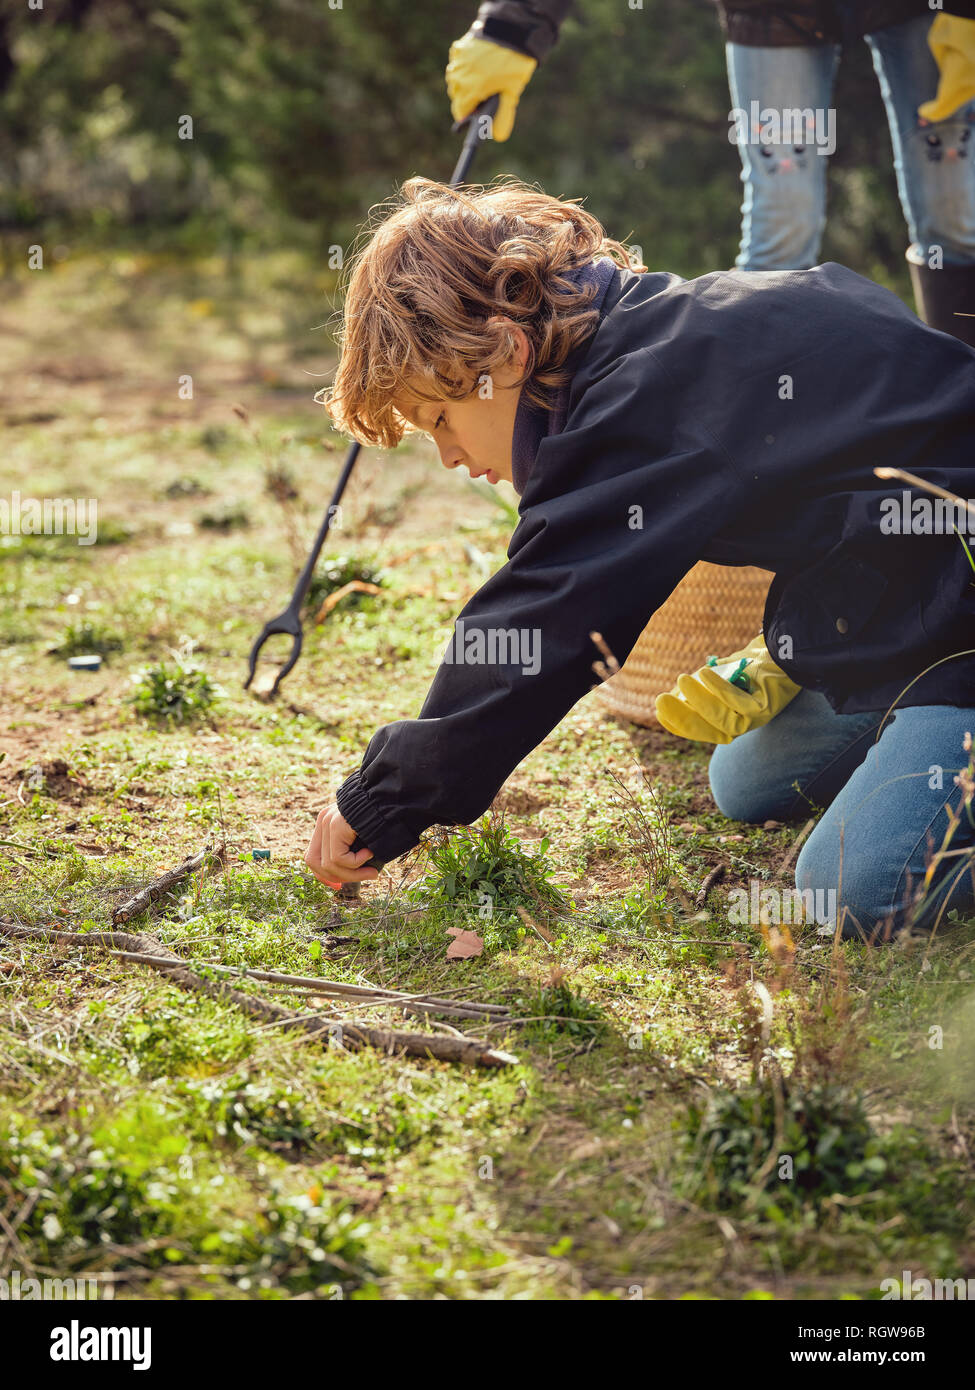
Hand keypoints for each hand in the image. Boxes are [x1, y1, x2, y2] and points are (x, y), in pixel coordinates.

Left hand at [304, 804, 379, 888]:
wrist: (391, 796)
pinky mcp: (335, 825)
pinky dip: (357, 862)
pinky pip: (339, 858)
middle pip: (315, 862)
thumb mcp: (362, 838)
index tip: (338, 887)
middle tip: (363, 877)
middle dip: (337, 877)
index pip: (313, 856)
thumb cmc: (384, 818)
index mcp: (327, 823)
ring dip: (353, 874)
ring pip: (329, 864)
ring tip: (372, 871)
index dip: (323, 875)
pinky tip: (370, 853)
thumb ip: (351, 851)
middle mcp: (323, 821)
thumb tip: (348, 877)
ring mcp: (327, 822)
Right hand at [445, 32, 536, 141]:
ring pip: (456, 81)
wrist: (512, 30)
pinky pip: (457, 65)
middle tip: (487, 92)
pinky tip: (479, 64)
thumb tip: (498, 137)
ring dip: (467, 83)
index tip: (478, 113)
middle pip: (458, 97)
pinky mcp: (458, 49)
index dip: (470, 116)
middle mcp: (458, 77)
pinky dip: (466, 68)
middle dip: (470, 99)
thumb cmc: (513, 64)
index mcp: (470, 91)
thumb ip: (503, 116)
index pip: (460, 113)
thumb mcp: (511, 92)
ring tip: (485, 77)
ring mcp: (456, 62)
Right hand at [654, 634, 800, 743]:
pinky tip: (704, 674)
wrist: (789, 653)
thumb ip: (702, 687)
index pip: (699, 729)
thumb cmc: (753, 664)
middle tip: (660, 701)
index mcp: (729, 719)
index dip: (678, 723)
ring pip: (722, 720)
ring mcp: (755, 718)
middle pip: (708, 730)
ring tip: (681, 681)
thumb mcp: (723, 676)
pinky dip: (720, 690)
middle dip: (682, 717)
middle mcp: (742, 724)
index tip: (659, 710)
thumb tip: (675, 694)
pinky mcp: (766, 708)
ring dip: (698, 702)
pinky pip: (739, 703)